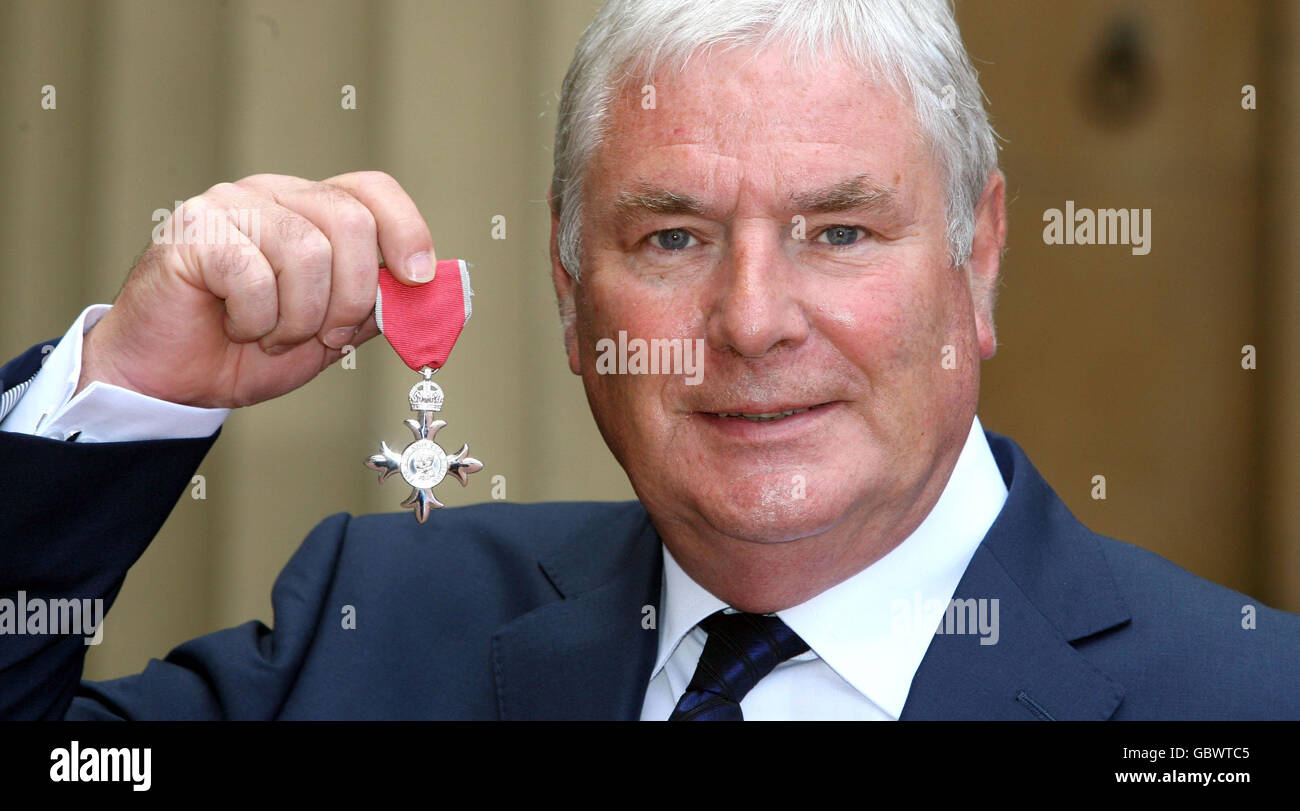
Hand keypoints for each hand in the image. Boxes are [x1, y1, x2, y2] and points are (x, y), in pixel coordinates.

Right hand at [78, 171, 436, 407]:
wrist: (173, 379)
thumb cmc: (249, 350)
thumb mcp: (333, 333)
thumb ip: (377, 306)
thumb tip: (428, 291)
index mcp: (310, 209)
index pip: (372, 190)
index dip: (406, 230)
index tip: (417, 278)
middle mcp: (272, 194)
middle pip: (350, 221)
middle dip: (353, 296)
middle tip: (327, 336)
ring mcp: (229, 206)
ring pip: (306, 252)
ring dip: (300, 317)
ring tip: (272, 335)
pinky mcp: (192, 232)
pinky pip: (254, 276)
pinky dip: (256, 319)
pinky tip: (236, 325)